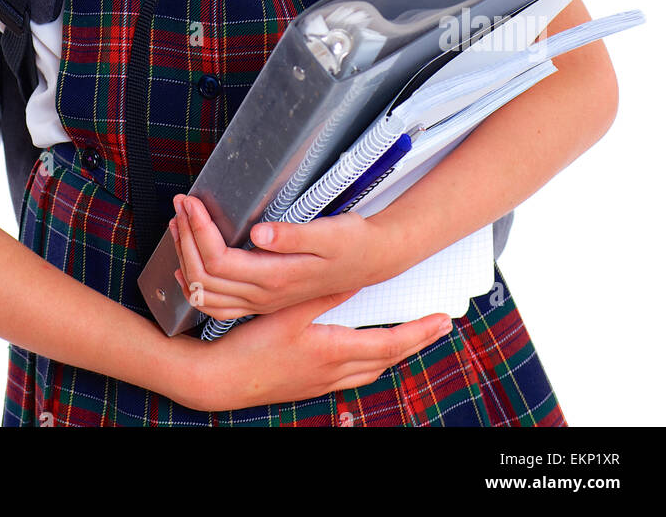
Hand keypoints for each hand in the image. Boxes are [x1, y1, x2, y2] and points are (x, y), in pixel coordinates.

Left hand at [170, 193, 394, 319]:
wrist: (373, 261)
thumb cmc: (353, 242)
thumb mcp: (330, 234)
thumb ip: (293, 235)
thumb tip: (259, 233)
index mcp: (276, 278)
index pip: (219, 260)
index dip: (198, 230)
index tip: (191, 201)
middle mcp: (264, 296)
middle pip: (204, 277)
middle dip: (185, 238)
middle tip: (180, 205)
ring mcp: (262, 302)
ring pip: (206, 294)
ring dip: (185, 259)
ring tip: (178, 226)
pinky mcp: (263, 300)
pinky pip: (218, 304)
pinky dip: (195, 285)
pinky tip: (187, 267)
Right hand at [190, 290, 453, 411]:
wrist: (222, 381)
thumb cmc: (252, 348)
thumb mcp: (288, 312)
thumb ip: (323, 295)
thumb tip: (356, 279)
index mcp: (334, 351)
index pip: (390, 343)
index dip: (419, 332)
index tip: (443, 321)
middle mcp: (335, 372)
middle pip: (387, 359)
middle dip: (413, 343)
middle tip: (435, 327)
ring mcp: (323, 382)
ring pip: (371, 370)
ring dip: (392, 353)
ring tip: (407, 338)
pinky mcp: (310, 385)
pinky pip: (354, 375)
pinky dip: (369, 361)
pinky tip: (362, 353)